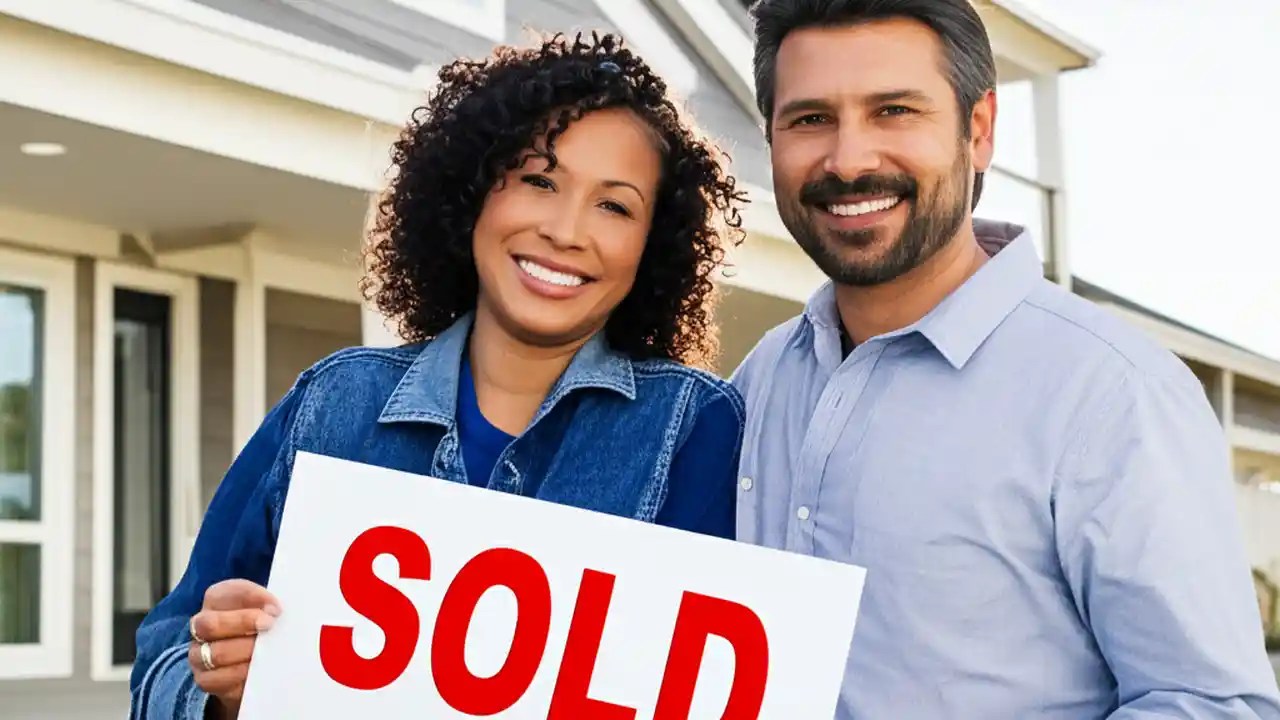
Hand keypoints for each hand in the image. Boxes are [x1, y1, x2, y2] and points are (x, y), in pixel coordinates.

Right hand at [188, 579, 281, 719]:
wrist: (250, 663)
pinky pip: (219, 679)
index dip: (252, 597)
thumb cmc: (261, 628)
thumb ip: (270, 607)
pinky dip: (242, 674)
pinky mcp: (205, 679)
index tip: (275, 607)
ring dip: (245, 651)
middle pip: (211, 624)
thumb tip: (277, 611)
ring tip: (268, 651)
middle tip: (269, 625)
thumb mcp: (266, 611)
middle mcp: (200, 626)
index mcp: (216, 601)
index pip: (226, 592)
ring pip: (216, 653)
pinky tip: (258, 669)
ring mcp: (198, 654)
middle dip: (243, 622)